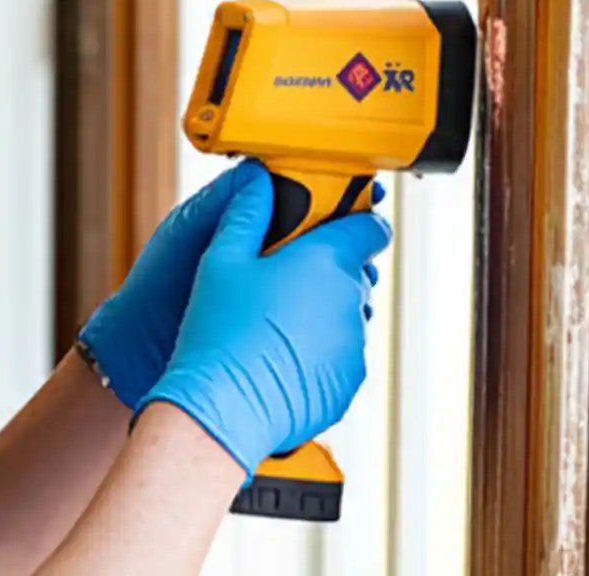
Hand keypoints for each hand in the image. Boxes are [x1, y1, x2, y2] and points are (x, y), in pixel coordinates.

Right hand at [78, 160, 385, 412]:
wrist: (223, 408)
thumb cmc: (219, 333)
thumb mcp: (222, 259)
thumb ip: (247, 213)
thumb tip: (259, 181)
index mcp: (327, 260)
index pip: (369, 227)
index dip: (355, 220)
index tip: (336, 222)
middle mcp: (351, 300)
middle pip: (354, 272)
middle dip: (326, 270)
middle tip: (283, 277)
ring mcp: (353, 344)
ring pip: (346, 315)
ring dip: (322, 313)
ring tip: (274, 324)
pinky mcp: (347, 382)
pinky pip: (339, 355)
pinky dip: (318, 352)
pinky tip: (279, 356)